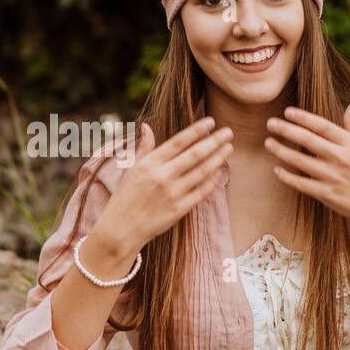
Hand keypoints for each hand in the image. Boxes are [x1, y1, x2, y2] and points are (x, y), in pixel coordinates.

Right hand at [90, 117, 232, 258]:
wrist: (121, 228)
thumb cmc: (125, 196)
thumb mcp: (131, 169)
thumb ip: (143, 147)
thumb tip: (147, 126)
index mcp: (150, 164)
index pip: (179, 142)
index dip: (197, 130)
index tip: (211, 121)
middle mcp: (162, 176)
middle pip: (195, 154)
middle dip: (214, 141)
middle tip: (228, 132)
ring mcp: (172, 193)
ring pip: (202, 172)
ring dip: (217, 158)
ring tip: (229, 148)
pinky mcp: (179, 209)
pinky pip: (201, 191)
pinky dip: (212, 180)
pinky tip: (219, 171)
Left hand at [263, 98, 349, 246]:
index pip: (322, 126)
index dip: (303, 117)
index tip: (287, 111)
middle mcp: (341, 158)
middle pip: (308, 140)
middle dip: (286, 130)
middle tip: (270, 123)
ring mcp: (333, 177)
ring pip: (300, 161)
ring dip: (281, 151)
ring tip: (268, 143)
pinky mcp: (326, 194)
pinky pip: (300, 183)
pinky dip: (286, 176)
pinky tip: (276, 169)